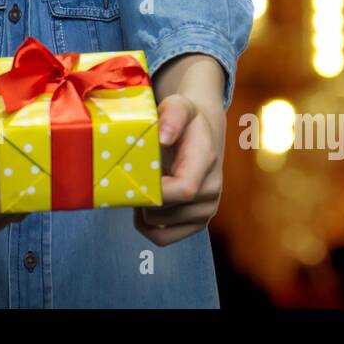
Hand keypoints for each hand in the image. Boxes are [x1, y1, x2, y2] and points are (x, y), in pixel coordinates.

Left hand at [133, 92, 225, 246]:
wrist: (203, 134)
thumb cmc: (185, 119)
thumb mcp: (178, 104)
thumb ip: (172, 115)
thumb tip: (164, 138)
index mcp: (206, 162)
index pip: (183, 190)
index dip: (154, 191)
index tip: (134, 177)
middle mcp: (211, 191)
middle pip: (165, 212)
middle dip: (140, 199)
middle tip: (131, 178)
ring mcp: (206, 211)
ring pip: (159, 229)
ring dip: (142, 212)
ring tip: (141, 187)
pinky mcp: (198, 224)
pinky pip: (163, 239)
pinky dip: (147, 226)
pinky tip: (144, 204)